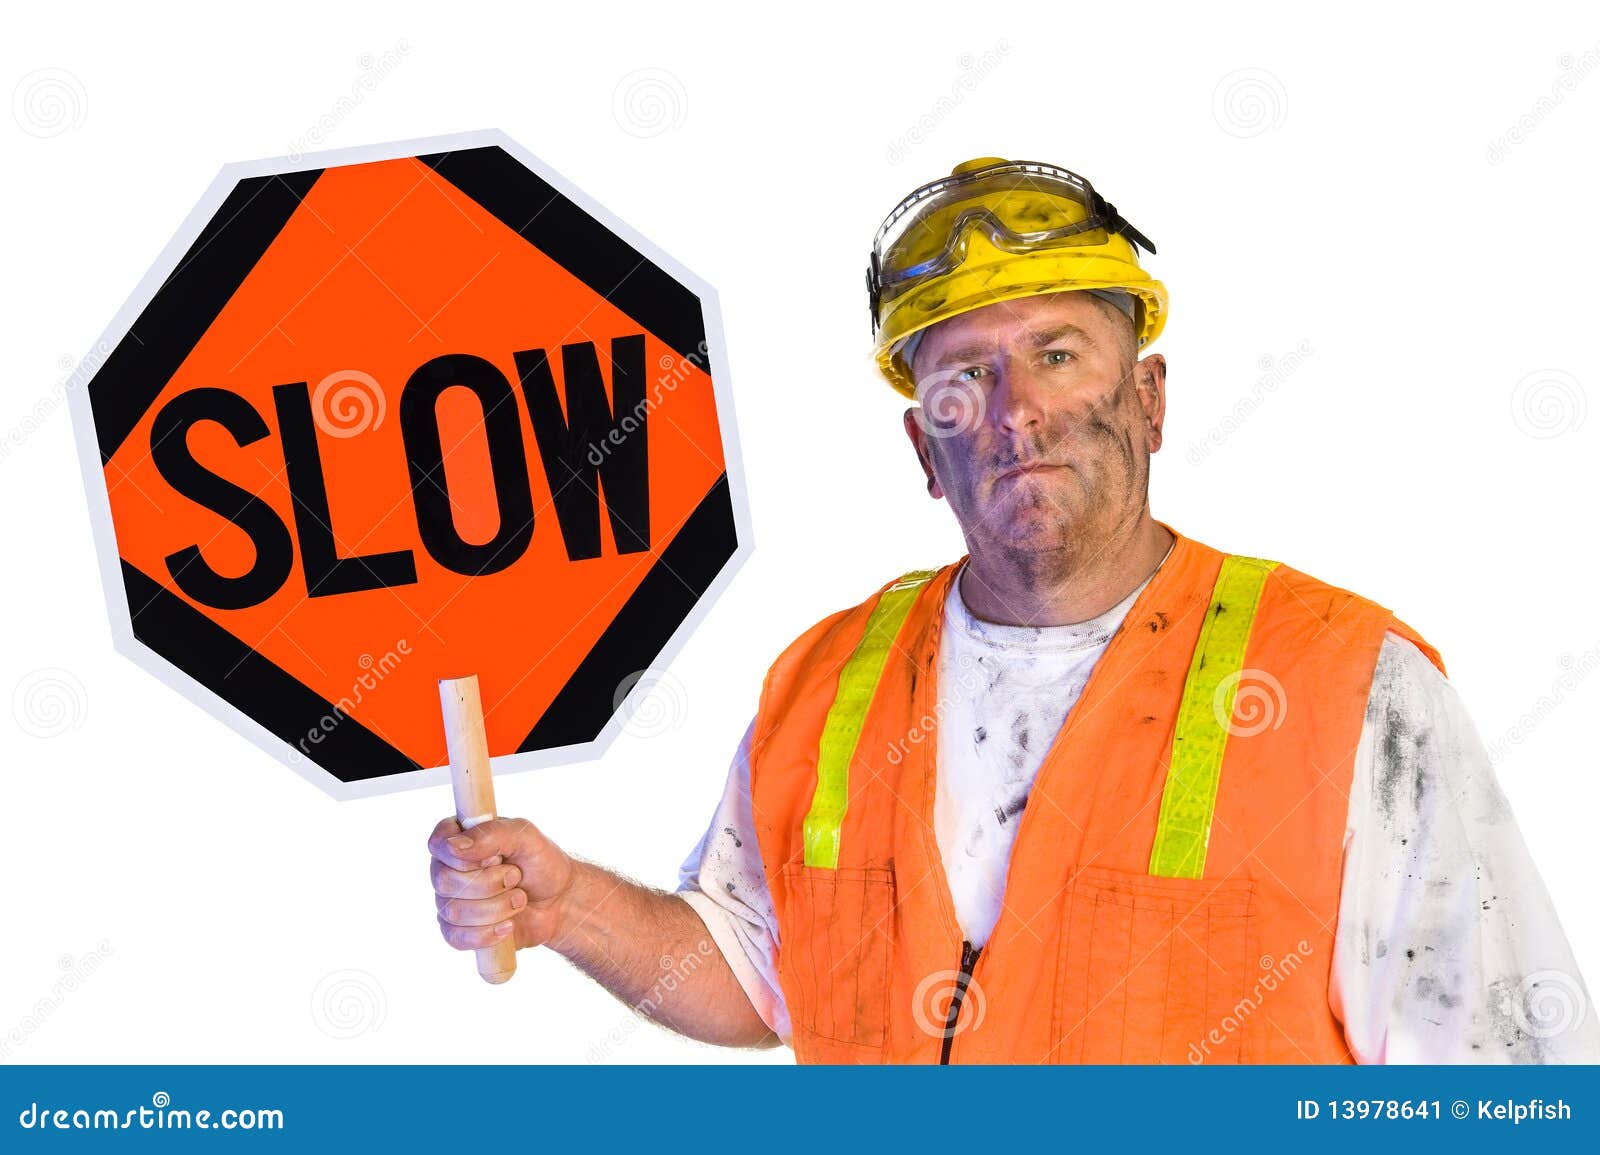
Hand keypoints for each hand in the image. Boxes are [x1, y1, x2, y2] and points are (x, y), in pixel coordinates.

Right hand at [428, 816, 576, 953]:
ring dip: (496, 908)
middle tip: (516, 877)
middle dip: (489, 883)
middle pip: (444, 881)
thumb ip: (491, 833)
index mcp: (461, 839)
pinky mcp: (459, 931)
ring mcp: (452, 901)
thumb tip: (452, 846)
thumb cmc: (541, 863)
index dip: (462, 855)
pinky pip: (456, 938)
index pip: (438, 843)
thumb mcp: (525, 836)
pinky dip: (488, 933)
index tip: (494, 856)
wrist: (560, 901)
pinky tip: (508, 925)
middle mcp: (450, 869)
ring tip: (519, 899)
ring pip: (453, 911)